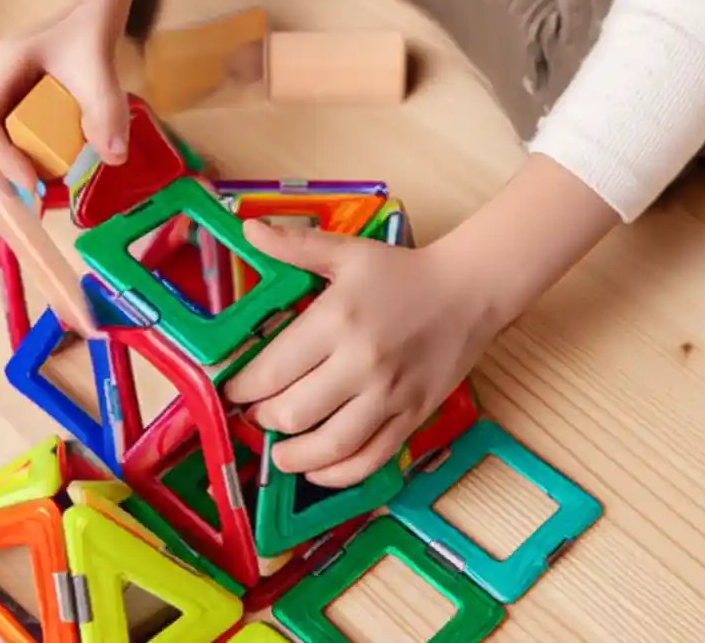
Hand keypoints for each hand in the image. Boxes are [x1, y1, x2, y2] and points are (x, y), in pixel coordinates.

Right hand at [0, 0, 163, 192]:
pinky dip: (21, 158)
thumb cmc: (93, 31)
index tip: (29, 181)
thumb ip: (106, 109)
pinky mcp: (20, 99)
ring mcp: (4, 90)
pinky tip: (42, 177)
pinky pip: (11, 133)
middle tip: (25, 204)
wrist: (99, 8)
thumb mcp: (101, 68)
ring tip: (32, 198)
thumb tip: (113, 158)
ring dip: (7, 168)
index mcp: (1, 67)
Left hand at [223, 221, 504, 487]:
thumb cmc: (402, 272)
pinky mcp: (412, 417)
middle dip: (262, 420)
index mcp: (335, 320)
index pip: (271, 371)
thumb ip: (294, 245)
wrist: (469, 292)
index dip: (242, 388)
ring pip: (328, 447)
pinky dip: (337, 475)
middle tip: (256, 414)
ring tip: (279, 451)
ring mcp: (389, 396)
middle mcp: (360, 363)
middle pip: (292, 413)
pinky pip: (369, 460)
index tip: (234, 390)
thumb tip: (247, 228)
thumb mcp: (347, 253)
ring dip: (293, 457)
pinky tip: (317, 469)